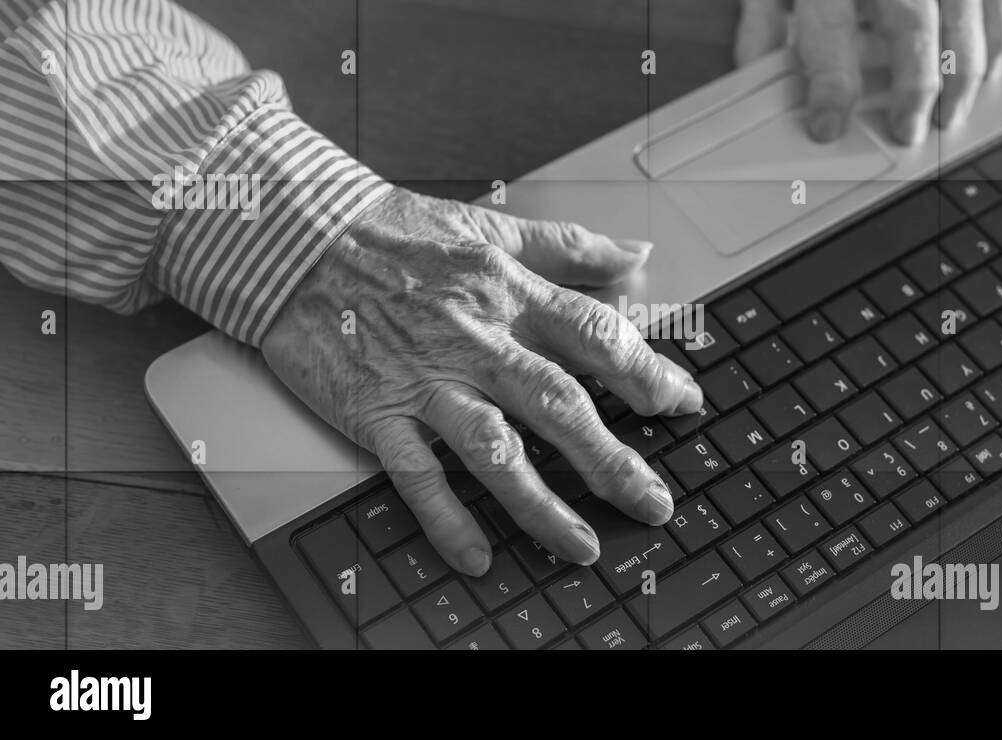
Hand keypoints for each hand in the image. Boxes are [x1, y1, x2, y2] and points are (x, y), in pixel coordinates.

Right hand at [261, 188, 701, 575]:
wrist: (293, 237)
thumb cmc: (394, 233)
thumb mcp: (490, 226)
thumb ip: (568, 246)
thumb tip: (636, 254)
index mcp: (508, 292)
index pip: (593, 336)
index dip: (646, 372)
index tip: (682, 405)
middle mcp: (475, 338)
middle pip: (558, 404)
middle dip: (611, 458)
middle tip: (654, 501)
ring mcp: (425, 379)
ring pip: (495, 449)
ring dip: (542, 502)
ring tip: (582, 545)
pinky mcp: (376, 410)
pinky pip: (416, 474)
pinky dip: (446, 518)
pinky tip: (478, 555)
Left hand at [734, 0, 1001, 143]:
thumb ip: (767, 18)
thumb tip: (757, 75)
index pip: (831, 27)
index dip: (831, 81)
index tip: (828, 124)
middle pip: (913, 22)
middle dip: (914, 86)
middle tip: (907, 131)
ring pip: (967, 16)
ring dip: (963, 76)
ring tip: (947, 119)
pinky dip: (997, 43)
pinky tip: (982, 74)